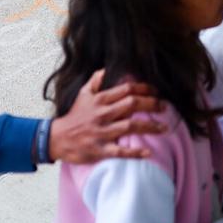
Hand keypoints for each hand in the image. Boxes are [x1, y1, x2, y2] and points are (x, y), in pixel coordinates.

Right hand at [47, 69, 165, 162]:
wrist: (56, 139)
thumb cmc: (74, 116)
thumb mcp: (83, 94)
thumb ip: (96, 80)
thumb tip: (107, 69)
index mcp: (100, 99)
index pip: (126, 89)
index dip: (144, 88)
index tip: (156, 91)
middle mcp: (102, 114)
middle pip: (132, 105)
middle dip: (152, 104)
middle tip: (165, 107)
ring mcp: (101, 132)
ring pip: (129, 126)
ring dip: (149, 126)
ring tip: (164, 127)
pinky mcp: (99, 150)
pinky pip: (120, 151)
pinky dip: (134, 152)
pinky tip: (148, 152)